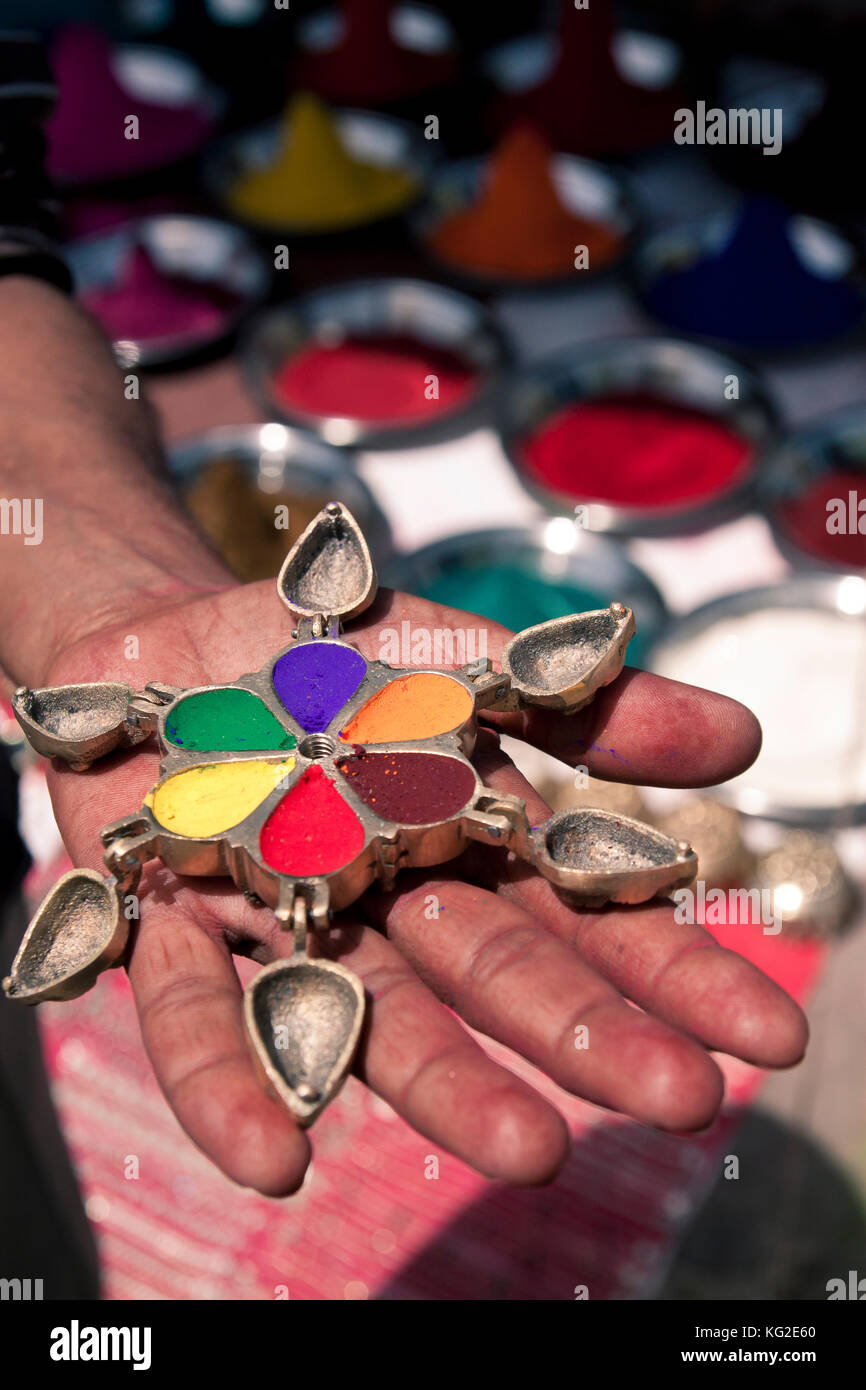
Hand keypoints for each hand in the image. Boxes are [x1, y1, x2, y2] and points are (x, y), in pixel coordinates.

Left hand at [42, 581, 806, 1194]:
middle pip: (491, 984)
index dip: (671, 977)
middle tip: (679, 1100)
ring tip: (527, 1150)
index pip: (584, 926)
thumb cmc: (326, 664)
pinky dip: (228, 1084)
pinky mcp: (167, 935)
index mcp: (465, 856)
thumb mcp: (466, 663)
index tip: (764, 1035)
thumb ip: (586, 706)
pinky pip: (195, 1019)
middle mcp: (387, 914)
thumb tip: (746, 739)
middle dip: (584, 1039)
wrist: (162, 651)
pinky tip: (272, 1158)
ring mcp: (282, 933)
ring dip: (442, 1088)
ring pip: (366, 1024)